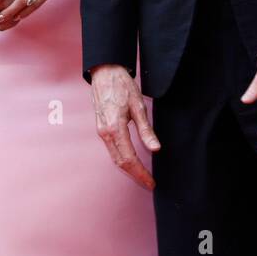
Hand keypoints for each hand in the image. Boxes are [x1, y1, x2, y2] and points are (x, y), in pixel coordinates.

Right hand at [90, 64, 158, 189]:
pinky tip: (132, 160)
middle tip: (149, 183)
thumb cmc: (121, 85)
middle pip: (120, 162)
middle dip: (135, 175)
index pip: (129, 159)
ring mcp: (101, 131)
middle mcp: (105, 133)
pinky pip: (112, 149)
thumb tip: (155, 149)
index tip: (151, 182)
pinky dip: (122, 158)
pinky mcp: (101, 128)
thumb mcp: (139, 106)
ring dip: (128, 168)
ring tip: (142, 175)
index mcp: (115, 128)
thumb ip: (146, 130)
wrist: (104, 72)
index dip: (140, 173)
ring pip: (115, 157)